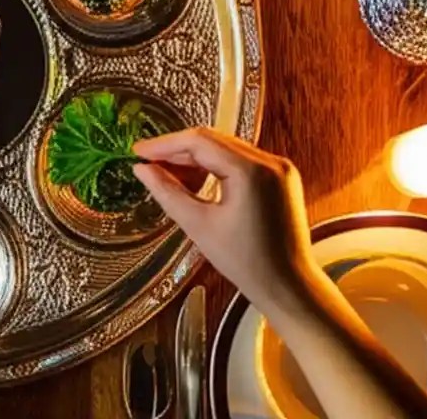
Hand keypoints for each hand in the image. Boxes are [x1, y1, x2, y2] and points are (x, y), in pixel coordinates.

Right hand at [132, 128, 314, 313]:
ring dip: (196, 158)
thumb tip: (142, 170)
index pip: (199, 142)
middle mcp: (270, 161)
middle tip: (148, 163)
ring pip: (226, 149)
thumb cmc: (247, 262)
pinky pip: (241, 161)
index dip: (164, 144)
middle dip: (178, 150)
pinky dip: (216, 166)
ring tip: (168, 175)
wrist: (287, 285)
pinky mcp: (281, 178)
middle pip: (213, 141)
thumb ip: (167, 192)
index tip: (139, 152)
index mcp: (251, 171)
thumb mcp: (199, 225)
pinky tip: (196, 181)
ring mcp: (279, 168)